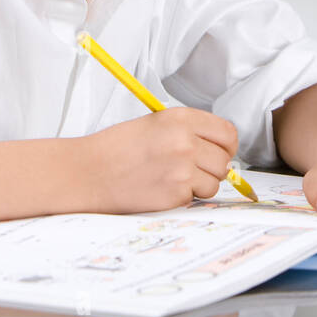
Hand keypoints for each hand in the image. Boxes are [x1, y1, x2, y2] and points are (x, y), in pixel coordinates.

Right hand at [86, 107, 237, 213]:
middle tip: (191, 169)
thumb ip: (187, 131)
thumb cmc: (115, 149)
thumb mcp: (154, 124)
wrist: (88, 172)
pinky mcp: (176, 194)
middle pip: (224, 160)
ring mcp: (182, 169)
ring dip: (199, 185)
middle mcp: (185, 142)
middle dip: (211, 168)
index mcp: (180, 119)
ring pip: (214, 183)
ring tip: (173, 179)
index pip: (228, 133)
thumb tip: (217, 148)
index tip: (220, 152)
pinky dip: (183, 197)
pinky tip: (161, 189)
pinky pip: (195, 198)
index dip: (226, 146)